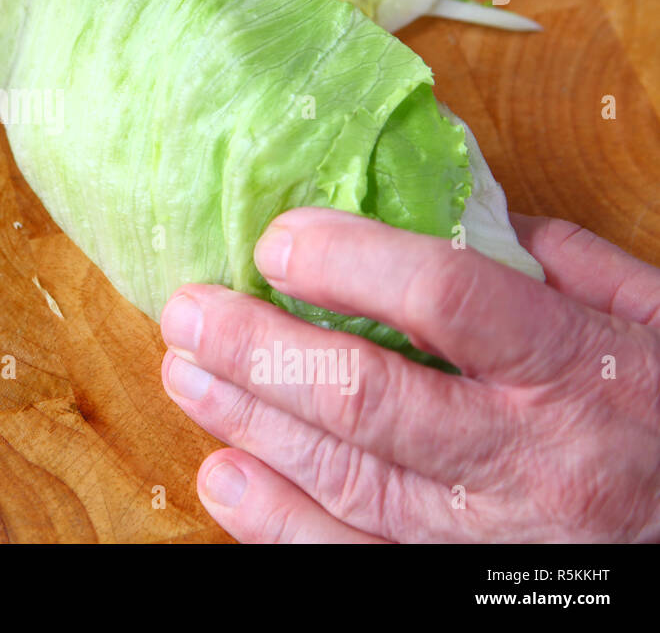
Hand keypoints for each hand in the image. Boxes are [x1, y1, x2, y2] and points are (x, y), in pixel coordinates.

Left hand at [159, 207, 659, 541]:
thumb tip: (471, 212)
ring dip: (251, 423)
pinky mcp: (460, 586)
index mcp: (569, 367)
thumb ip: (568, 265)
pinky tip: (224, 478)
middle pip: (367, 397)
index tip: (278, 239)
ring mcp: (488, 536)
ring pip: (347, 479)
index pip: (448, 300)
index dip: (352, 263)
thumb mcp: (655, 327)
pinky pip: (356, 559)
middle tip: (189, 312)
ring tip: (185, 373)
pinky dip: (279, 523)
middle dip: (260, 351)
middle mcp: (524, 457)